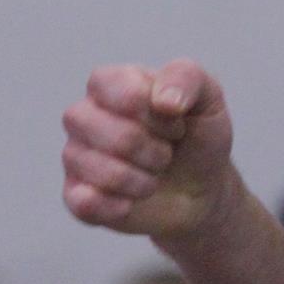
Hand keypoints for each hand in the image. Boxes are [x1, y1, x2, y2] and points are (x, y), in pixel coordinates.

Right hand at [62, 60, 238, 238]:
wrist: (202, 189)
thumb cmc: (198, 136)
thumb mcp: (208, 97)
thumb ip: (187, 77)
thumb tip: (162, 101)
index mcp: (110, 83)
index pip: (119, 91)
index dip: (156, 115)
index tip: (177, 121)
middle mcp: (83, 116)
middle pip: (110, 133)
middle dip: (154, 150)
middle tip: (167, 152)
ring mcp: (75, 156)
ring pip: (100, 170)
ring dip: (144, 180)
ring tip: (154, 175)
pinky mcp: (75, 196)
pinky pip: (86, 203)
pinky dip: (120, 205)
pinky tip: (133, 200)